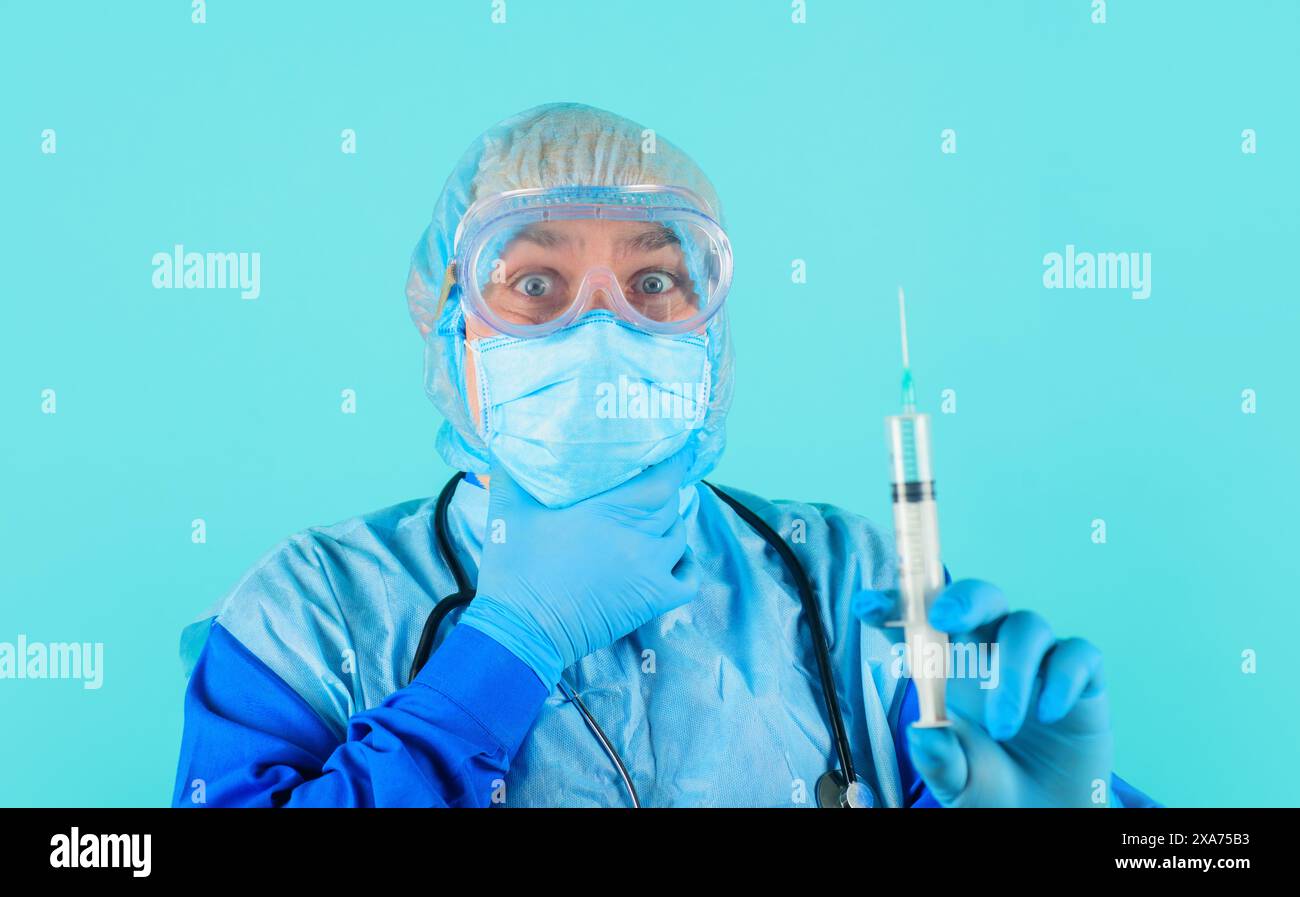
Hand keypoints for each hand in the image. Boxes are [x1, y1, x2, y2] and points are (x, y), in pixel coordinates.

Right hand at [458, 450, 699, 687]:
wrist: (520, 630)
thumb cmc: (514, 567)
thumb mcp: (507, 508)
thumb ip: (510, 467)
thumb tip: (505, 434)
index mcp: (610, 510)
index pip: (664, 477)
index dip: (675, 459)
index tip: (674, 444)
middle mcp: (639, 538)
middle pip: (671, 502)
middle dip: (665, 487)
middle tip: (652, 476)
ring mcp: (650, 572)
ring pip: (680, 535)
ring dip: (671, 521)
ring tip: (653, 513)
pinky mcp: (652, 601)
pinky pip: (688, 579)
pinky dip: (687, 564)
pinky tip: (674, 556)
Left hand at [853, 580, 1113, 806]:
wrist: (1044, 817)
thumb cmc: (991, 790)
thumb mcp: (956, 783)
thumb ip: (939, 761)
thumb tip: (925, 732)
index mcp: (948, 668)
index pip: (920, 624)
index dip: (896, 605)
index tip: (866, 606)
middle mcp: (991, 653)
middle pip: (981, 597)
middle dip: (961, 598)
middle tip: (943, 619)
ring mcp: (1038, 662)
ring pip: (1026, 627)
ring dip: (1011, 673)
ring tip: (1003, 728)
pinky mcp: (1082, 680)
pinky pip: (1078, 654)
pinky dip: (1063, 679)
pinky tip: (1048, 714)